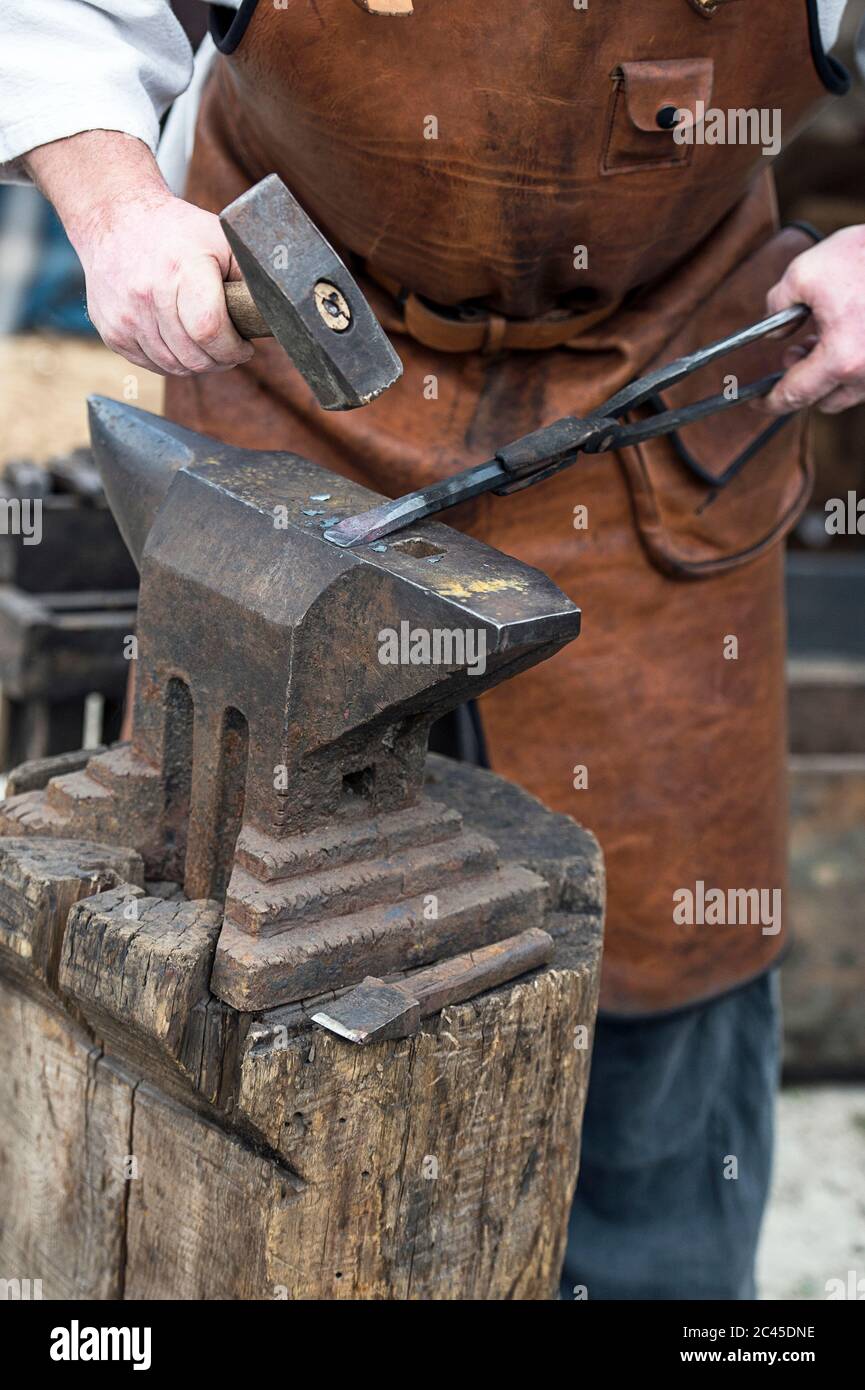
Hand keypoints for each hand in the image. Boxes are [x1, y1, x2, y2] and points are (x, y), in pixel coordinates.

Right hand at [25, 131, 253, 376]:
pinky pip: (151, 365)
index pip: (209, 330)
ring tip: (207, 344)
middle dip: (220, 360)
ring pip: (174, 367)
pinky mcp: (111, 330)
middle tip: (230, 349)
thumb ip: (252, 276)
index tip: (244, 347)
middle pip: (194, 357)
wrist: (115, 220)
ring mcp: (125, 315)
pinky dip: (171, 361)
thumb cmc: (180, 233)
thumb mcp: (222, 239)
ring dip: (197, 364)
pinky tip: (180, 340)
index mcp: (181, 268)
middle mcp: (147, 293)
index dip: (233, 349)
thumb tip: (281, 314)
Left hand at [763, 225, 864, 414]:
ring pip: (849, 390)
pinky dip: (851, 363)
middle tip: (792, 354)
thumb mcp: (806, 271)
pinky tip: (845, 334)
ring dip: (828, 373)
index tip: (756, 402)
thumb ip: (777, 303)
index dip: (769, 401)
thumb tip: (774, 329)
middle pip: (824, 401)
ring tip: (819, 338)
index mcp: (842, 359)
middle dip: (802, 383)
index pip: (795, 395)